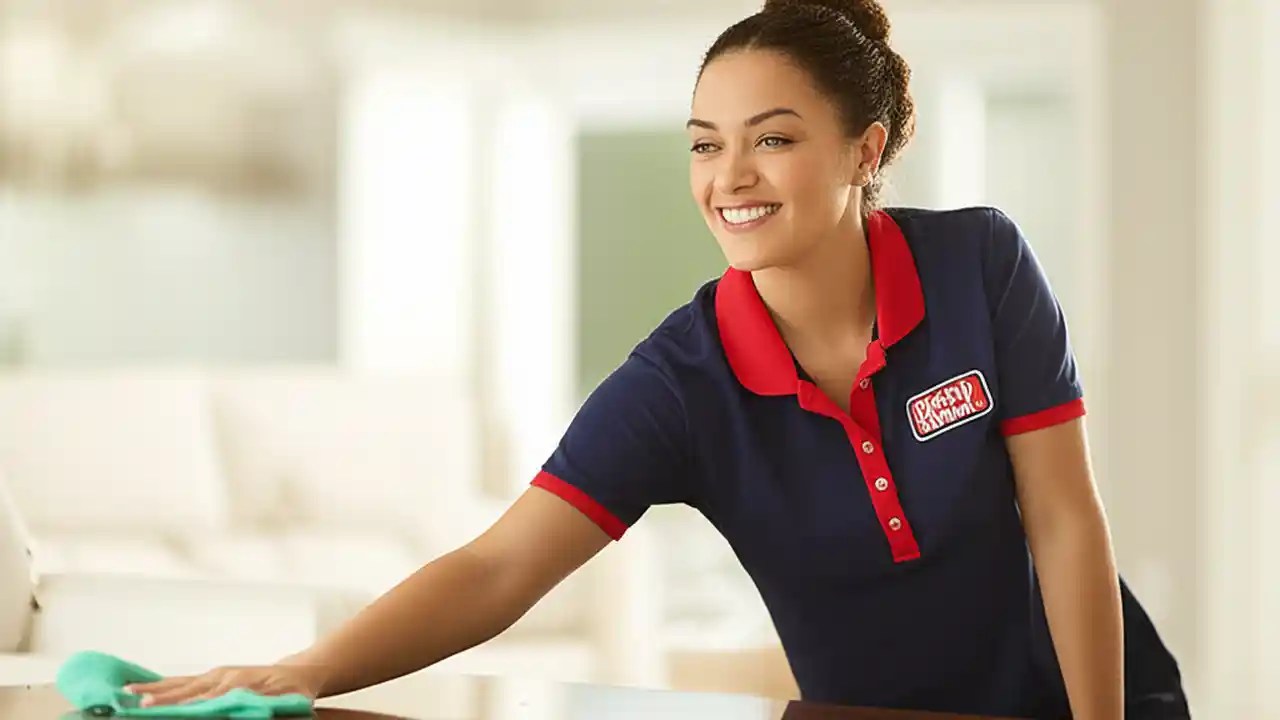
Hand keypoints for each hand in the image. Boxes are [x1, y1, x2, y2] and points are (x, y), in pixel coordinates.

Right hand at [123, 660, 329, 707]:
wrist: (298, 674)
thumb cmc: (293, 693)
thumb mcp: (287, 704)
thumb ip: (264, 710)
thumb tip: (247, 711)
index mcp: (239, 686)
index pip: (205, 701)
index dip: (183, 707)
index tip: (161, 710)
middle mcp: (224, 678)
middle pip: (186, 692)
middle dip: (161, 700)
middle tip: (135, 706)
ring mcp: (216, 676)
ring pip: (179, 685)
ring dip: (153, 691)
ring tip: (126, 696)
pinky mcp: (213, 676)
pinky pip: (182, 681)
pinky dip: (160, 685)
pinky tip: (137, 689)